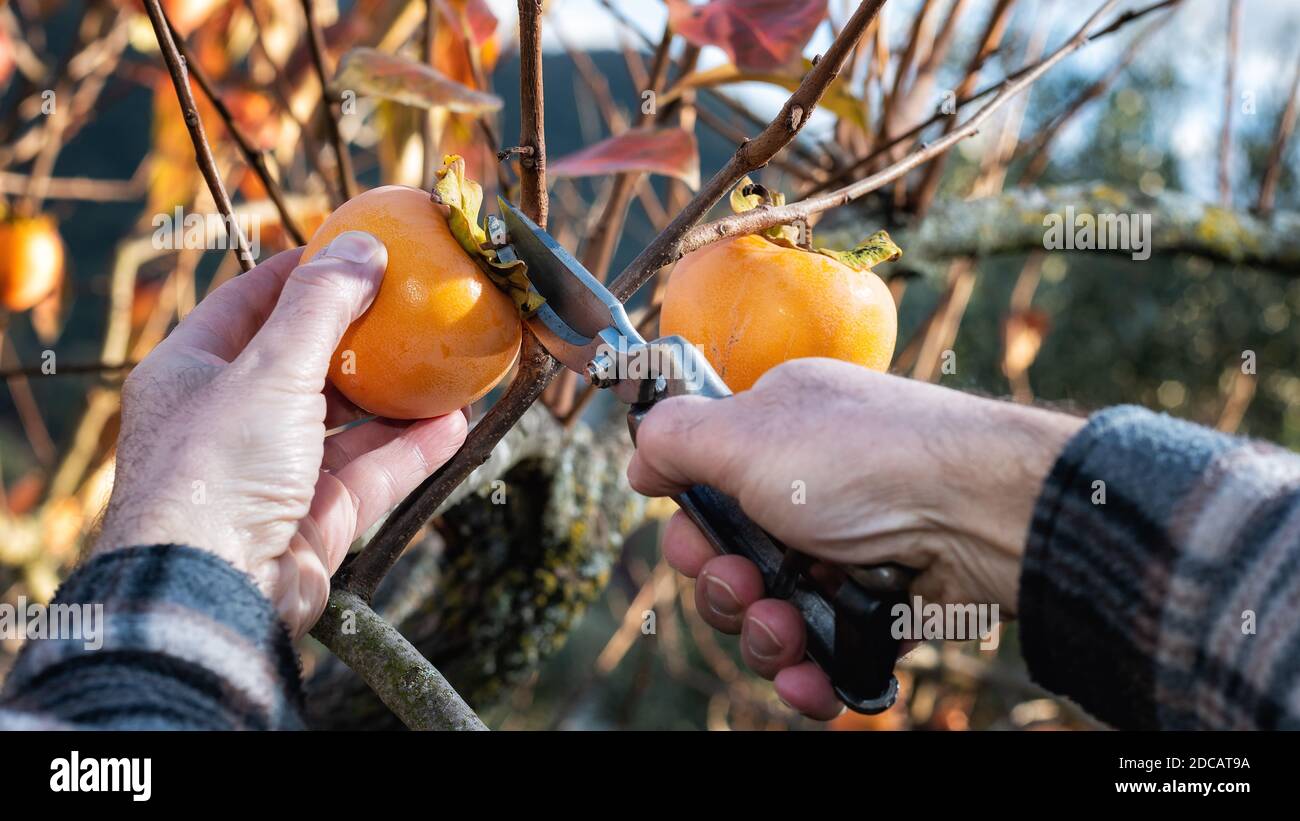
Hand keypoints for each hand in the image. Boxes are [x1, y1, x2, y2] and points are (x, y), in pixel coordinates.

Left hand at [96, 232, 467, 638]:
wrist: (212, 596)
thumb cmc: (220, 467)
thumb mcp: (270, 369)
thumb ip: (321, 304)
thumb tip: (363, 243)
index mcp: (192, 372)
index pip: (249, 303)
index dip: (303, 273)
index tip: (358, 250)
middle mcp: (230, 420)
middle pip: (303, 363)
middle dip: (360, 336)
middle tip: (413, 304)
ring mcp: (274, 473)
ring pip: (345, 423)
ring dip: (395, 396)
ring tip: (447, 364)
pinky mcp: (314, 519)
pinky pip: (371, 473)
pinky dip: (411, 449)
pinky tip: (454, 423)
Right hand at [626, 358, 1082, 717]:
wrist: (984, 513)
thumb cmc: (863, 461)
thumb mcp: (747, 432)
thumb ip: (675, 439)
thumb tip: (640, 455)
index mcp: (776, 431)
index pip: (707, 489)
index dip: (692, 531)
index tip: (699, 546)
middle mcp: (811, 487)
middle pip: (734, 561)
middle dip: (726, 592)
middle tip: (749, 589)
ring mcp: (848, 546)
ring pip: (774, 613)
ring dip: (765, 638)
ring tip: (788, 635)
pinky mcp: (883, 600)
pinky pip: (826, 646)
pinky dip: (811, 670)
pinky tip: (812, 682)